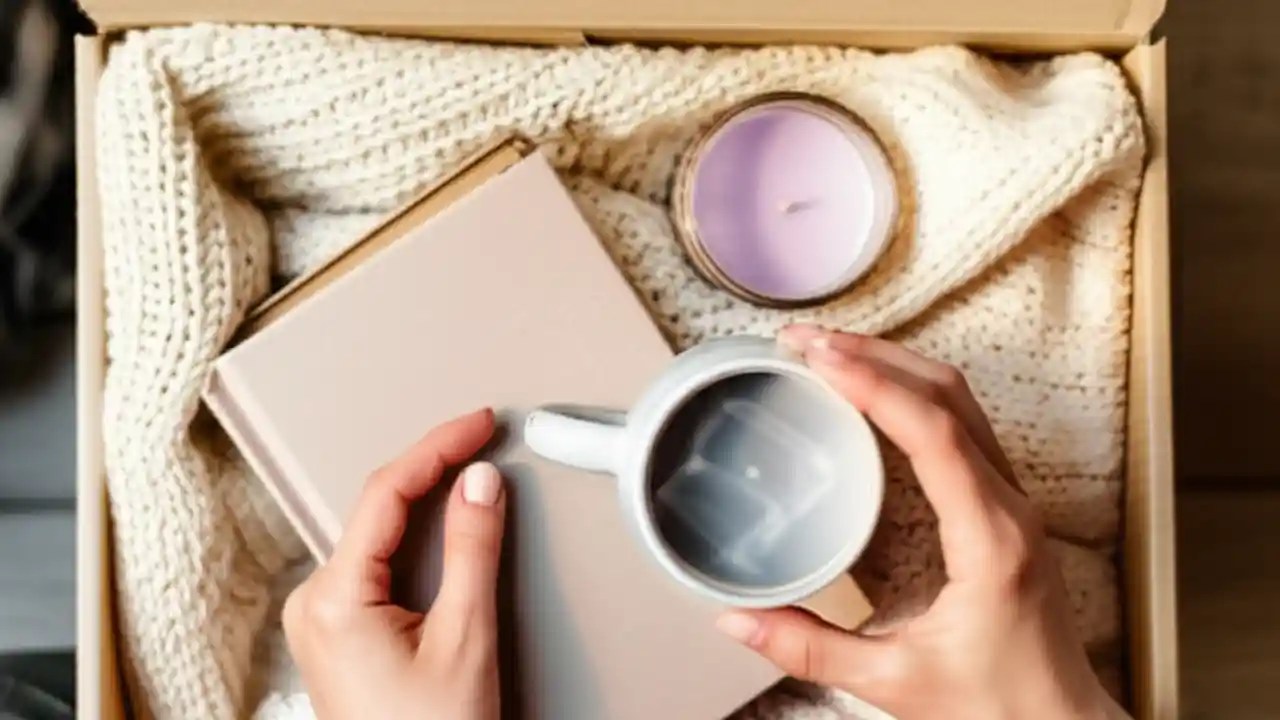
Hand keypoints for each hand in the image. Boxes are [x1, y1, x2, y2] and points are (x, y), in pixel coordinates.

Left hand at [283, 408, 505, 719]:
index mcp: (335, 597)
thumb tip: (479, 484)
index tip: (478, 423)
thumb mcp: (465, 638)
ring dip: (425, 500)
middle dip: (432, 466)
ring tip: (471, 473)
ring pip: (377, 533)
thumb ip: (472, 550)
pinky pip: (376, 562)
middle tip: (482, 437)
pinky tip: (445, 525)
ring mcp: (323, 619)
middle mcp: (316, 603)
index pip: (386, 492)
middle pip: (377, 507)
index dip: (437, 445)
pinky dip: (415, 537)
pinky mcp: (339, 633)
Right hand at [715, 327, 1126, 719]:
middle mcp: (1010, 507)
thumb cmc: (995, 706)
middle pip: (949, 395)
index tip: (820, 359)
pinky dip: (911, 393)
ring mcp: (1012, 501)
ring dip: (894, 365)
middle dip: (875, 355)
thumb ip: (809, 649)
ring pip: (959, 401)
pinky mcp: (1002, 506)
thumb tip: (735, 620)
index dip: (876, 385)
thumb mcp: (892, 683)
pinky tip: (869, 392)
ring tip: (828, 350)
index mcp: (990, 540)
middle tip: (804, 341)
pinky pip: (961, 425)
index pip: (936, 433)